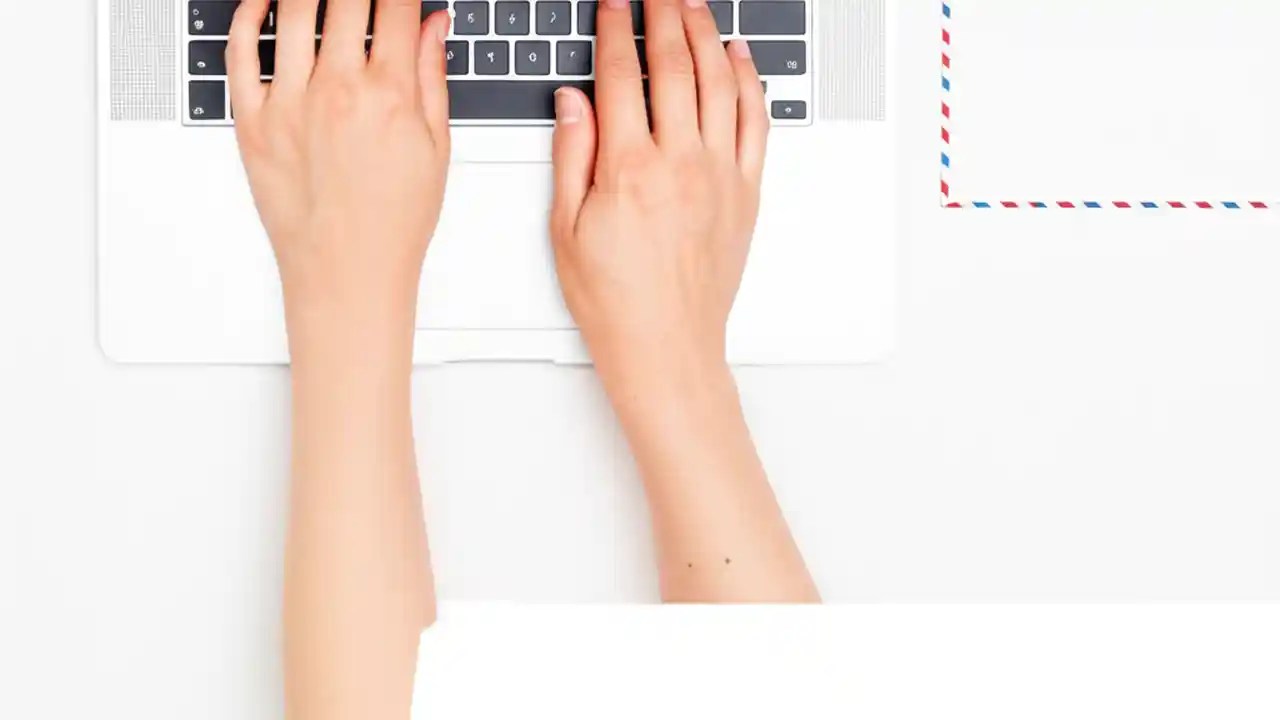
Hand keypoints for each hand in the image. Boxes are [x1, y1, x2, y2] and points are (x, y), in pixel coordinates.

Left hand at [227, 0, 451, 346]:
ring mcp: (289, 102)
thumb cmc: (393, 222)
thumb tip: (434, 24)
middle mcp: (338, 90)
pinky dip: (248, 14)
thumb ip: (432, 77)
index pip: (396, 6)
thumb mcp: (436, 148)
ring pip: (293, 11)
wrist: (347, 273)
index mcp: (390, 94)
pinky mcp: (251, 121)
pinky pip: (239, 51)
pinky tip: (263, 2)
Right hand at [549, 0, 767, 387]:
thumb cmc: (615, 300)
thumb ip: (572, 156)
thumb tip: (573, 101)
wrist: (666, 346)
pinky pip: (754, 122)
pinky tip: (738, 58)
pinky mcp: (746, 193)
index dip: (614, 31)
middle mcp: (680, 164)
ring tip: (694, 6)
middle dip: (664, 17)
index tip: (613, 6)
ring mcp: (720, 176)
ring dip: (707, 35)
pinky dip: (749, 82)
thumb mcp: (566, 229)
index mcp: (628, 169)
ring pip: (719, 83)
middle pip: (675, 67)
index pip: (620, 77)